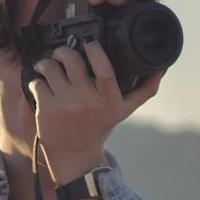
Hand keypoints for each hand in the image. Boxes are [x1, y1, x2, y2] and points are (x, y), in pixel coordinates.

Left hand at [29, 40, 164, 183]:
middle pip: (72, 61)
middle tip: (61, 53)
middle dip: (63, 51)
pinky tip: (43, 86)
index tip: (89, 42)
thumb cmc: (98, 129)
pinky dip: (38, 81)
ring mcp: (65, 106)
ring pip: (50, 68)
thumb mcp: (123, 111)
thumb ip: (143, 90)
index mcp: (108, 100)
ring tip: (47, 66)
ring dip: (46, 63)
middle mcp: (87, 102)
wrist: (75, 157)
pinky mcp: (46, 110)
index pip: (104, 68)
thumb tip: (161, 69)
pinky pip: (38, 84)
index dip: (95, 49)